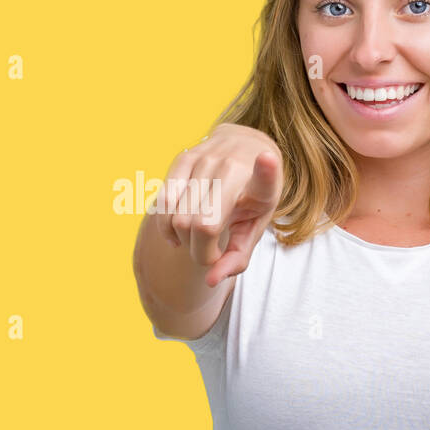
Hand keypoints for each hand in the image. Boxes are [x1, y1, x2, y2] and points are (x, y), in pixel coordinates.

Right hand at [158, 123, 282, 287]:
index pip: (264, 177)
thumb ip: (237, 258)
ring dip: (184, 241)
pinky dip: (166, 228)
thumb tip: (210, 280)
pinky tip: (176, 235)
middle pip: (202, 226)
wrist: (243, 148)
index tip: (266, 159)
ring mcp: (204, 160)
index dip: (266, 171)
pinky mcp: (182, 158)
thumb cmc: (250, 198)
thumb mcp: (254, 228)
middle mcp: (232, 167)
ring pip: (178, 219)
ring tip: (196, 240)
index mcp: (261, 185)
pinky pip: (163, 203)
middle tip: (211, 252)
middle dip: (201, 253)